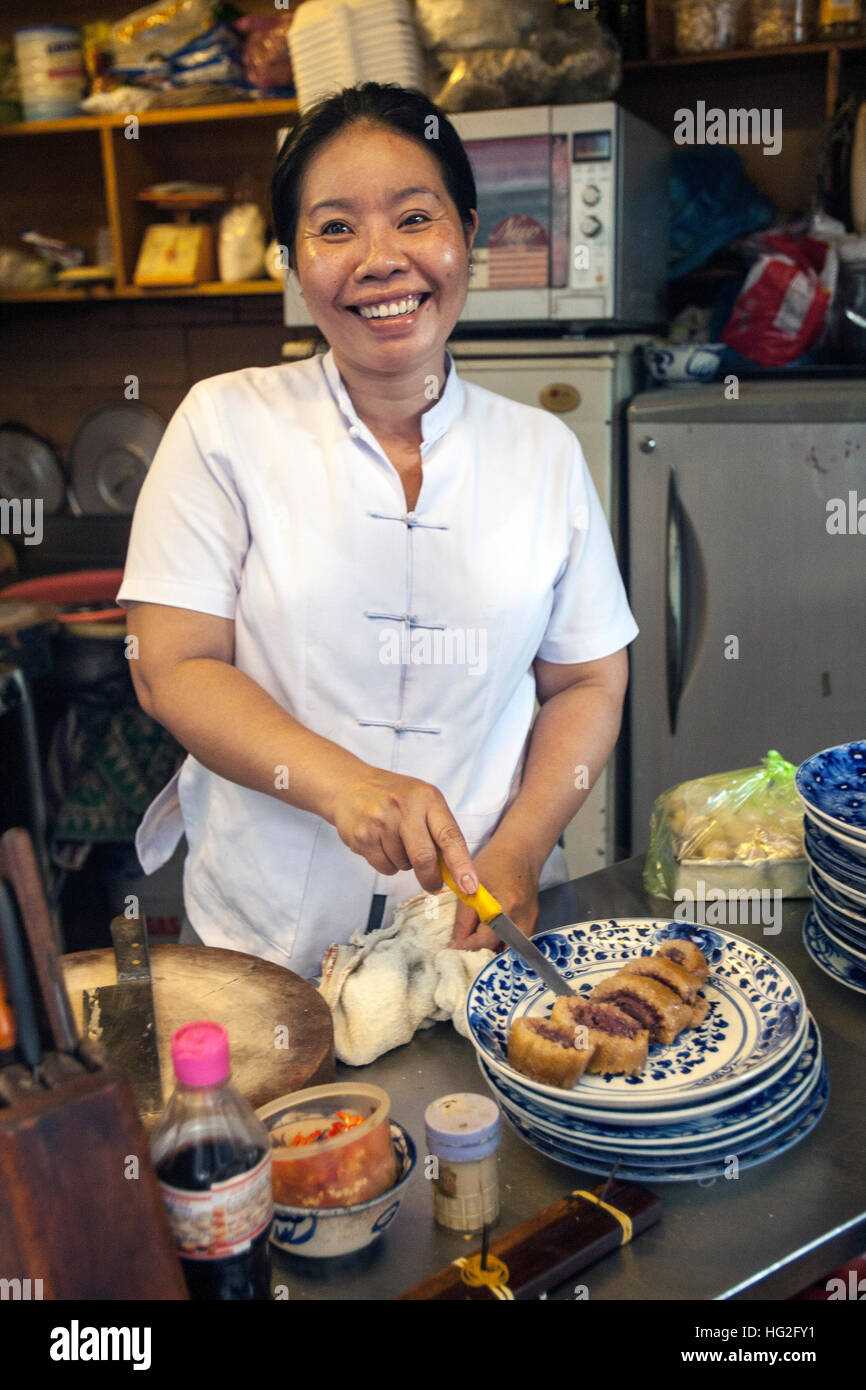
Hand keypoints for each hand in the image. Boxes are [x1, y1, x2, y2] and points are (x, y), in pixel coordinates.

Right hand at [332, 766, 478, 896]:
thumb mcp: (422, 801)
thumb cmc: (394, 796)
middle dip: (431, 878)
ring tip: (395, 841)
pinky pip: (384, 867)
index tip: (469, 886)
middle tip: (433, 885)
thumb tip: (455, 872)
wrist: (349, 785)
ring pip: (403, 865)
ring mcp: (381, 821)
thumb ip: (439, 831)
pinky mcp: (362, 836)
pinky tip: (381, 844)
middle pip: (424, 858)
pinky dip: (387, 864)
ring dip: (405, 864)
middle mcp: (404, 808)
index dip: (461, 864)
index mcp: (427, 798)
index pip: (449, 836)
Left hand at [447, 838, 539, 951]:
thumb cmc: (494, 863)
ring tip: (478, 932)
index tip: (453, 945)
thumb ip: (464, 918)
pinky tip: (491, 928)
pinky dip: (503, 939)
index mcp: (507, 908)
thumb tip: (456, 943)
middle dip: (481, 947)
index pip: (485, 940)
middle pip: (499, 949)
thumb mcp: (472, 887)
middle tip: (465, 937)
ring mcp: (531, 921)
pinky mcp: (533, 921)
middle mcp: (523, 919)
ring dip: (492, 945)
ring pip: (509, 948)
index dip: (466, 945)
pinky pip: (517, 940)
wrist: (521, 851)